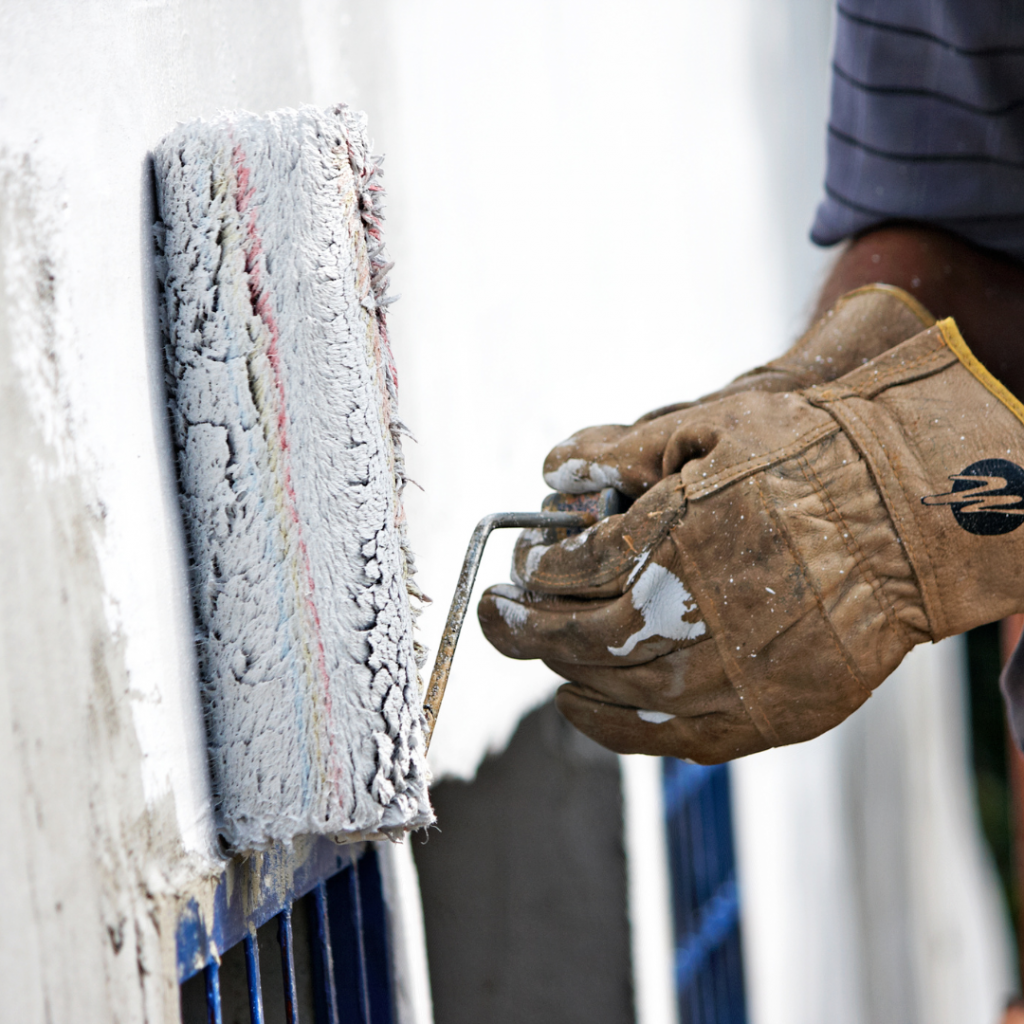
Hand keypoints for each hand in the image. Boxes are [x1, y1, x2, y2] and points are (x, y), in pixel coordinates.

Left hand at [481, 321, 1023, 760]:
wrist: (909, 518)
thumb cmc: (813, 460)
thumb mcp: (712, 427)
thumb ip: (624, 452)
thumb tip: (554, 467)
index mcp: (670, 540)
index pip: (569, 571)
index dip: (533, 570)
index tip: (523, 563)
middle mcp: (691, 618)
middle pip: (574, 639)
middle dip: (522, 626)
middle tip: (498, 613)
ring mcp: (727, 678)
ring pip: (609, 692)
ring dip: (560, 670)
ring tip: (540, 648)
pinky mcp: (760, 716)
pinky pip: (661, 737)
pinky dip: (608, 725)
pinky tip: (580, 703)